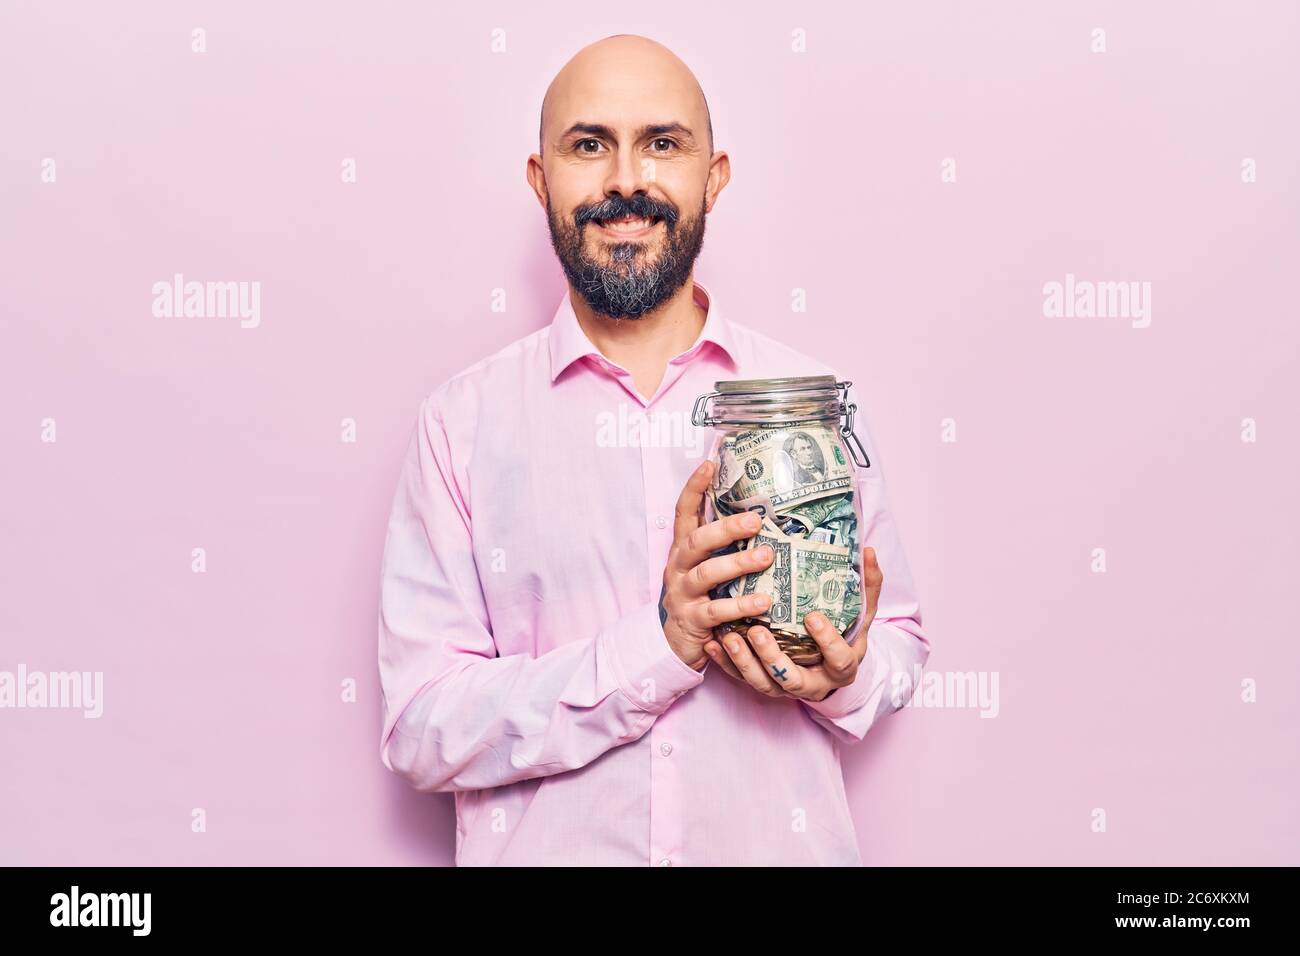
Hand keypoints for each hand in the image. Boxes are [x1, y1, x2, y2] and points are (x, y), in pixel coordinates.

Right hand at [659, 460, 777, 669]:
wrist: (675, 643)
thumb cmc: (700, 597)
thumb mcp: (706, 568)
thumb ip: (723, 546)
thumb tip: (760, 516)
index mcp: (683, 549)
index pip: (683, 512)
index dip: (694, 488)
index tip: (709, 463)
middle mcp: (679, 567)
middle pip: (697, 540)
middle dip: (726, 528)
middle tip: (756, 520)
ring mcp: (683, 593)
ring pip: (707, 573)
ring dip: (737, 563)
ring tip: (766, 557)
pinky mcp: (691, 620)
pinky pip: (716, 610)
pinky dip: (740, 605)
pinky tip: (764, 602)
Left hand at [703, 547, 883, 700]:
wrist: (832, 668)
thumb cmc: (846, 634)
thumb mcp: (862, 614)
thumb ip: (867, 586)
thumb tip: (869, 551)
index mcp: (842, 667)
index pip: (839, 659)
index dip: (827, 641)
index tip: (812, 616)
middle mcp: (814, 683)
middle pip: (792, 679)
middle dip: (772, 656)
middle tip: (756, 630)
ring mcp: (786, 688)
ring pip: (763, 683)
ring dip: (744, 662)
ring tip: (729, 636)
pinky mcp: (765, 685)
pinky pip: (742, 679)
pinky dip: (726, 664)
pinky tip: (713, 643)